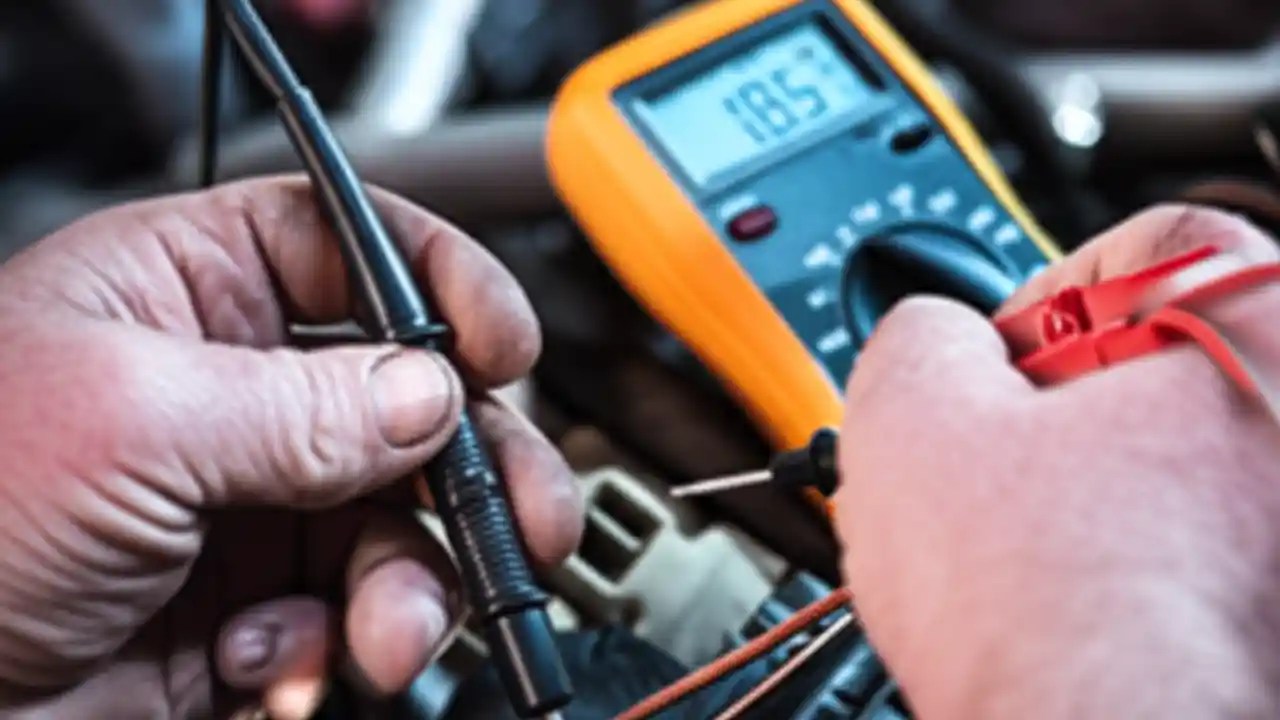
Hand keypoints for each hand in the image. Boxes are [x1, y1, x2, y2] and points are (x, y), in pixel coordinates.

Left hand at [0, 176, 582, 717]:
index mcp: (185, 296)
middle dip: (474, 462)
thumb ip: (299, 406)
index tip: (500, 345)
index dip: (440, 285)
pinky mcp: (256, 608)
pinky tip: (268, 663)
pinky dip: (332, 650)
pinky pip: (354, 613)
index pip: (351, 250)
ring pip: (402, 521)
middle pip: (410, 398)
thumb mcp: (128, 422)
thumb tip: (429, 394)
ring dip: (411, 584)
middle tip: (519, 512)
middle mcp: (231, 394)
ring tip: (384, 631)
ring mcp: (250, 505)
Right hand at [835, 205, 1279, 718]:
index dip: (1045, 296)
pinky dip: (1150, 554)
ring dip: (1108, 484)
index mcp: (1260, 332)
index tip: (1004, 359)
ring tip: (1044, 550)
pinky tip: (1090, 601)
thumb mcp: (912, 420)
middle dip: (1073, 402)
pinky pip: (1215, 542)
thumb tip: (934, 340)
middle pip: (1180, 358)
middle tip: (1011, 462)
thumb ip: (915, 330)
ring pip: (1193, 459)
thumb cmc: (1052, 618)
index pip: (1155, 245)